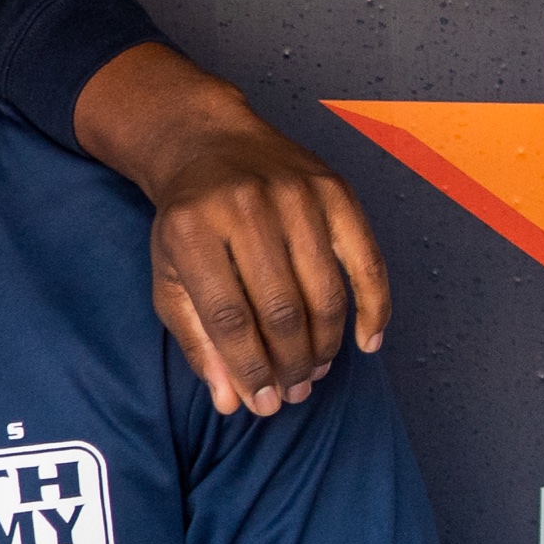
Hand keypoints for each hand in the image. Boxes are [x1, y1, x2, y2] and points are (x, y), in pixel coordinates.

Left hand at [73, 42, 391, 416]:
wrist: (209, 142)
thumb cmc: (186, 220)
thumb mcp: (169, 274)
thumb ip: (196, 338)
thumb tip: (230, 401)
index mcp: (192, 229)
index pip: (227, 318)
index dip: (248, 368)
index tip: (260, 401)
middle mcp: (245, 208)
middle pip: (280, 309)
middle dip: (289, 363)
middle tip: (292, 392)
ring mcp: (295, 196)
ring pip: (324, 291)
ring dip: (325, 345)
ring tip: (314, 372)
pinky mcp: (336, 190)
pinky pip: (367, 261)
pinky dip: (373, 307)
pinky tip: (366, 341)